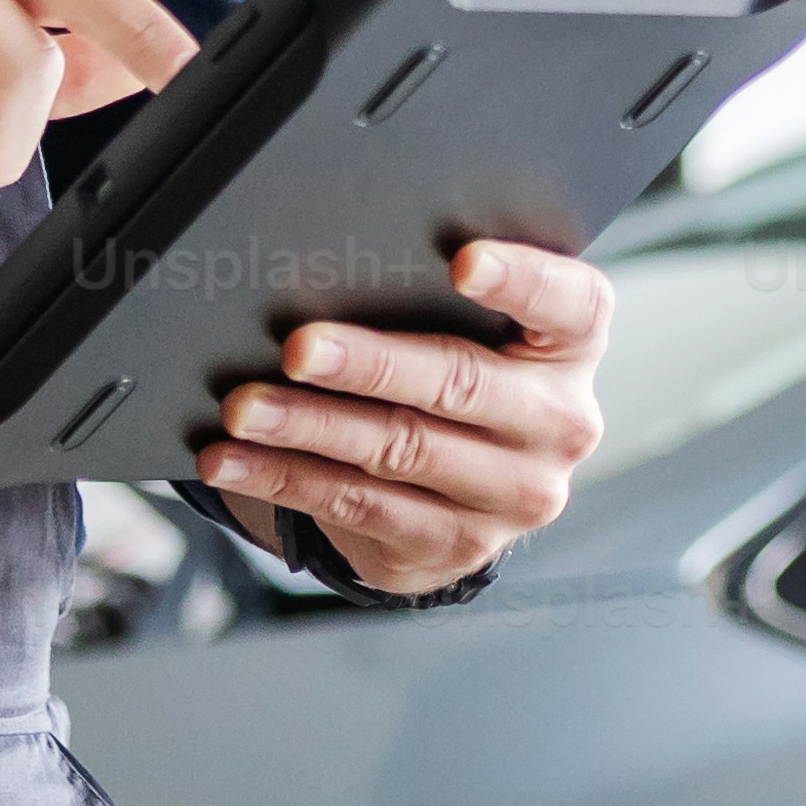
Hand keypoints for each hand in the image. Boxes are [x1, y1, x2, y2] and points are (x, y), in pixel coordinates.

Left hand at [204, 239, 611, 596]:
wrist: (473, 491)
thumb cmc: (464, 369)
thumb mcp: (480, 329)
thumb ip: (437, 294)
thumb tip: (327, 261)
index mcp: (573, 346)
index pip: (571, 303)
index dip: (523, 279)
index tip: (463, 262)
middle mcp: (560, 423)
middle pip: (462, 383)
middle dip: (371, 364)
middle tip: (299, 348)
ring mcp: (514, 494)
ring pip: (399, 449)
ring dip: (308, 426)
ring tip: (243, 409)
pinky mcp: (456, 544)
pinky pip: (359, 504)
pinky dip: (285, 477)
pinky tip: (232, 459)